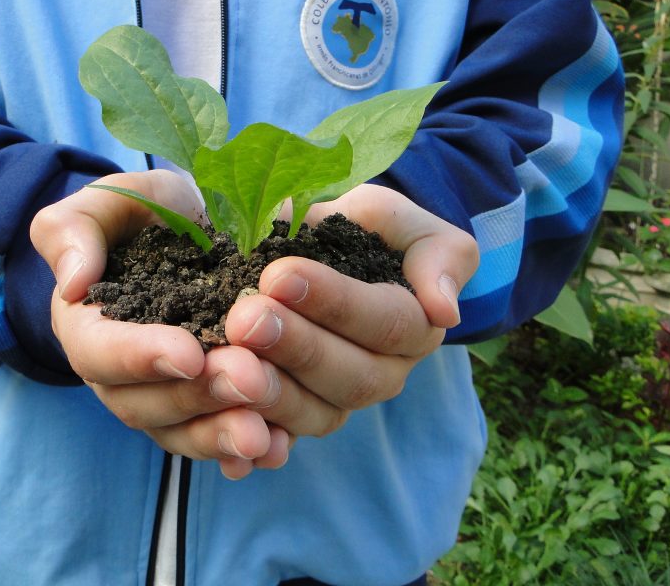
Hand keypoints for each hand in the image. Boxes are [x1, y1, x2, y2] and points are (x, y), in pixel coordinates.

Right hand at [30, 170, 287, 478]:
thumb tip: (74, 283)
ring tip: (264, 432)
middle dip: (196, 396)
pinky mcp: (205, 409)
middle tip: (249, 378)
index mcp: (86, 325)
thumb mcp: (109, 202)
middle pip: (144, 404)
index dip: (139, 357)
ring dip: (221, 434)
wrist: (194, 228)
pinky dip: (247, 451)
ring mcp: (162, 397)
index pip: (98, 352)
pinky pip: (217, 442)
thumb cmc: (146, 213)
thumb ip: (75, 231)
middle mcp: (119, 374)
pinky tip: (279, 447)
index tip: (188, 351)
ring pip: (181, 432)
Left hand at [224, 184, 478, 439]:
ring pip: (313, 414)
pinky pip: (277, 443)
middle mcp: (381, 374)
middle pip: (350, 376)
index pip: (385, 322)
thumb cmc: (356, 225)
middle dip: (296, 347)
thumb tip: (444, 311)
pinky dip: (252, 450)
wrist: (307, 243)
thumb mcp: (397, 220)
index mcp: (412, 325)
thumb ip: (435, 253)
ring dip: (270, 393)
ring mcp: (335, 403)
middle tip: (244, 318)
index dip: (336, 303)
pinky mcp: (292, 421)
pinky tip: (227, 449)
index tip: (280, 274)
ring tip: (225, 361)